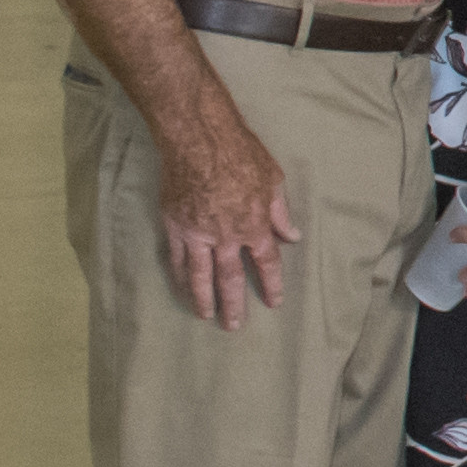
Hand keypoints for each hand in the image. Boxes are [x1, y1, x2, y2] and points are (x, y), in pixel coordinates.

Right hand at [157, 115, 298, 326]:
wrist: (197, 140)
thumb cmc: (241, 154)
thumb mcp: (274, 180)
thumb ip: (282, 212)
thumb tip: (293, 236)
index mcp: (254, 225)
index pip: (266, 263)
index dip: (271, 284)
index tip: (273, 302)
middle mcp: (225, 236)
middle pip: (229, 279)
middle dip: (233, 304)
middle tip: (234, 326)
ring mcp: (196, 234)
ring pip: (199, 276)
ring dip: (203, 299)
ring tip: (206, 316)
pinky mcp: (173, 226)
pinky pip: (176, 260)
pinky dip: (180, 278)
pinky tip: (183, 289)